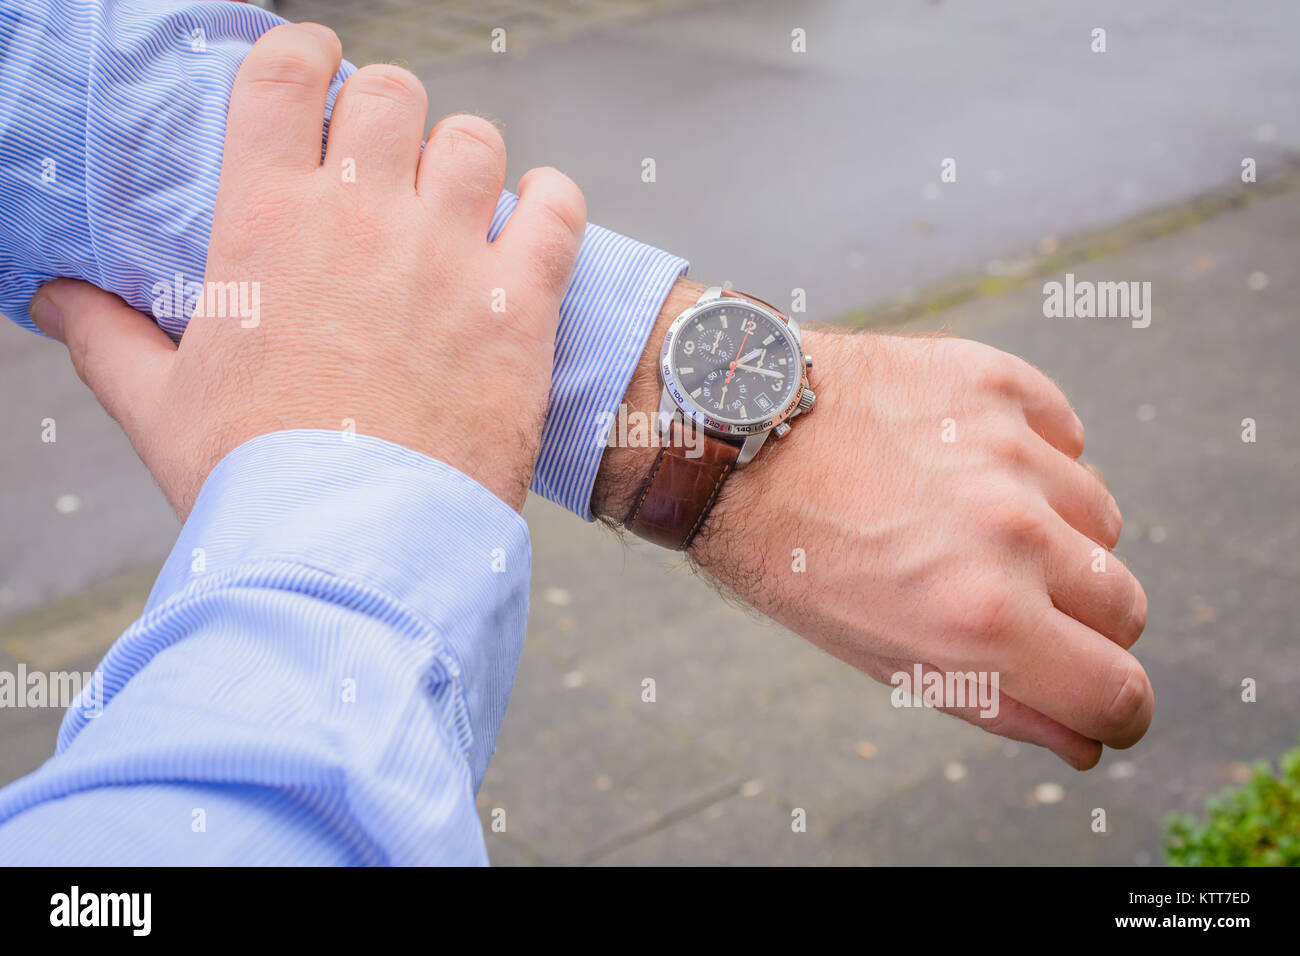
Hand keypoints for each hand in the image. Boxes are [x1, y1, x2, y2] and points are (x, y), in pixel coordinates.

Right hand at [28, 23, 584, 516]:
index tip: (315, 69)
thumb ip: (106, 337)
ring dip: (465, 159)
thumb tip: (51, 299)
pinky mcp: (517, 307)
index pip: (284, 75)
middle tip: (386, 159)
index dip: (302, 54)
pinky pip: (557, 209)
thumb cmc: (255, 482)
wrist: (349, 551)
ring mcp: (446, 257)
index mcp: (267, 223)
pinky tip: (531, 227)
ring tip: (456, 200)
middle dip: (387, 112)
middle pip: (391, 94)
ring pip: (475, 142)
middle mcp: (361, 219)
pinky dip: (551, 204)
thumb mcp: (158, 406)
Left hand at [597, 282, 1150, 769]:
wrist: (733, 436)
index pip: (1117, 690)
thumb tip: (1084, 740)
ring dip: (1056, 535)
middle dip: (1085, 626)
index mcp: (979, 619)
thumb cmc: (794, 558)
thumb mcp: (880, 655)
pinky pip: (1067, 438)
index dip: (1117, 712)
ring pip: (1101, 519)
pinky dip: (1035, 459)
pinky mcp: (997, 382)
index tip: (1103, 705)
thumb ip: (995, 704)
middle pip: (1125, 605)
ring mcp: (1008, 449)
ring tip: (970, 522)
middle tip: (1019, 606)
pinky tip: (967, 462)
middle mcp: (1008, 532)